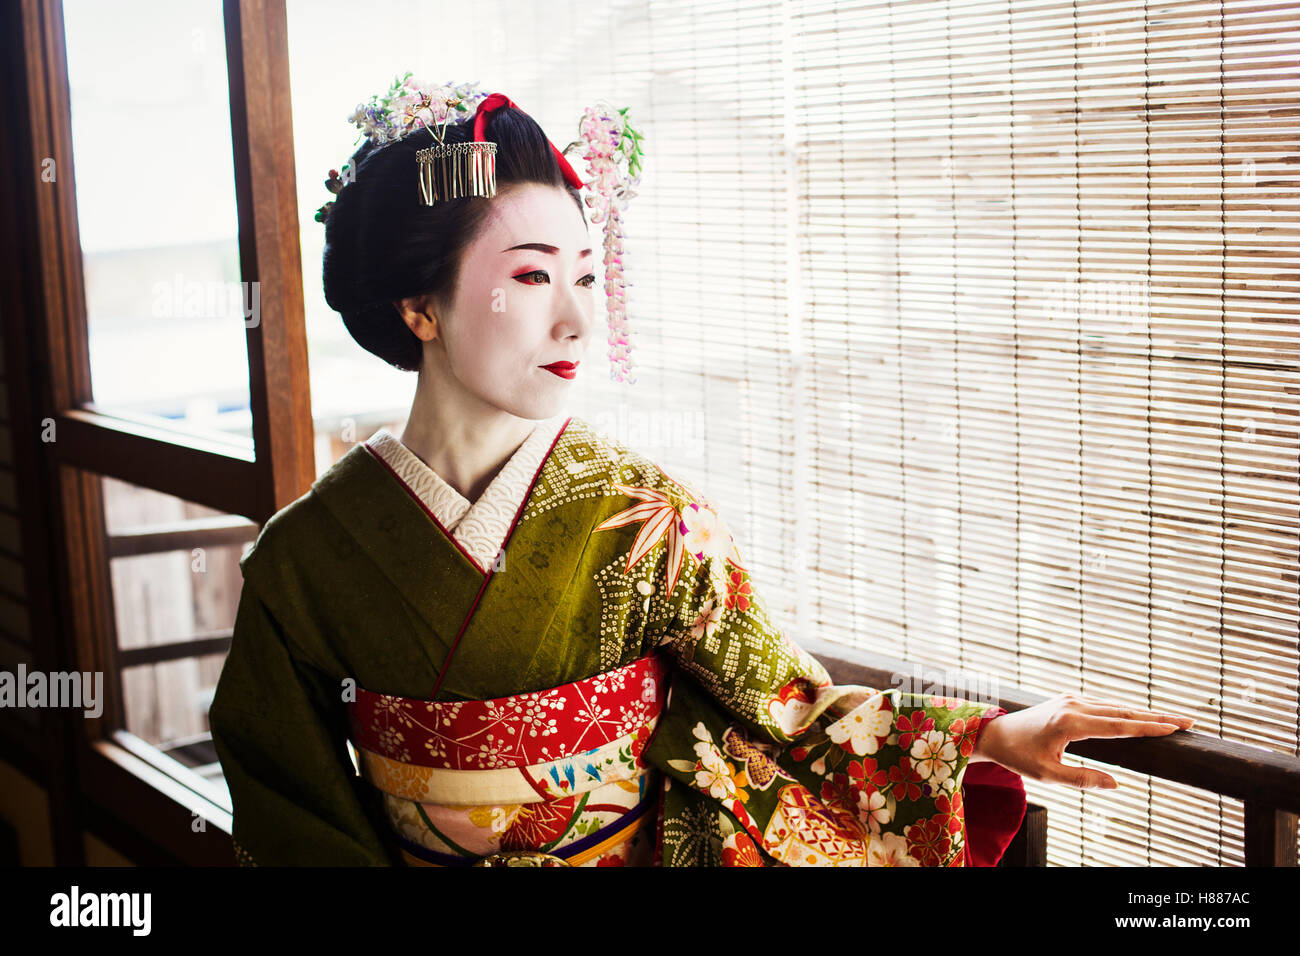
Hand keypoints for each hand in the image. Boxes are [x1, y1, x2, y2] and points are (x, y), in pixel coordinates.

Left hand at [971, 693, 1195, 789]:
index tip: (1175, 729)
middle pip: (1123, 711)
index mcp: (1069, 722)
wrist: (996, 734)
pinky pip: (1104, 704)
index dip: (1148, 728)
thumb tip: (1116, 785)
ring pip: (1115, 705)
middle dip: (1156, 717)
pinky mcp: (1069, 699)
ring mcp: (1071, 699)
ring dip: (1144, 712)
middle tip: (1188, 721)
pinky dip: (1126, 710)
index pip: (1118, 726)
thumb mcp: (1049, 775)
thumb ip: (1082, 779)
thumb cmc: (1020, 756)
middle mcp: (1073, 705)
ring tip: (1172, 719)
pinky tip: (1142, 716)